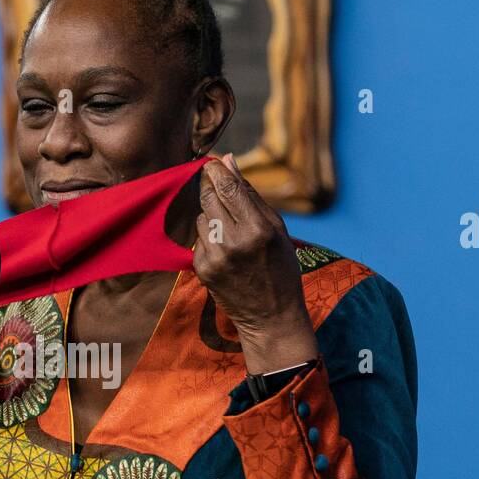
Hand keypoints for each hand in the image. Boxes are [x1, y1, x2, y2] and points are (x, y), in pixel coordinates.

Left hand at [194, 153, 319, 372]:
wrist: (270, 317)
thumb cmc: (280, 269)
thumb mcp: (277, 230)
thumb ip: (251, 194)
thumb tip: (228, 161)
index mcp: (258, 229)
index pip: (228, 187)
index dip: (216, 170)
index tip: (212, 162)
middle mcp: (234, 242)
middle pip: (209, 198)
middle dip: (210, 188)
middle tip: (217, 187)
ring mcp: (215, 257)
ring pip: (201, 217)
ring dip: (211, 216)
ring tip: (231, 231)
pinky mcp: (201, 269)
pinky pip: (198, 239)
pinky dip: (208, 238)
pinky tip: (225, 251)